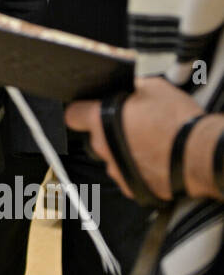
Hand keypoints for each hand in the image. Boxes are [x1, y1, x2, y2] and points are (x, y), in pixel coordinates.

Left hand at [65, 77, 208, 200]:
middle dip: (110, 130)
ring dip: (124, 149)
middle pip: (96, 137)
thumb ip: (132, 87)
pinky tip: (156, 157)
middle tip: (133, 123)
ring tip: (151, 141)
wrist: (200, 155)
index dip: (81, 110)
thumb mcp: (154, 87)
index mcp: (100, 121)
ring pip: (113, 156)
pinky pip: (128, 173)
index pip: (72, 115)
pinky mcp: (131, 187)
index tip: (89, 110)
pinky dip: (137, 166)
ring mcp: (116, 171)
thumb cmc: (177, 122)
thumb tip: (129, 87)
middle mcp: (103, 148)